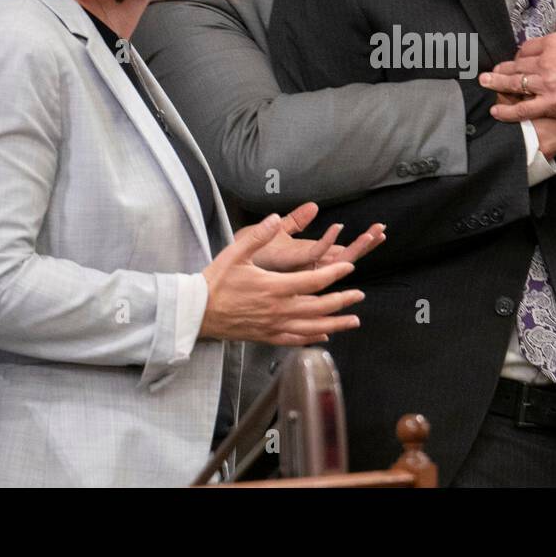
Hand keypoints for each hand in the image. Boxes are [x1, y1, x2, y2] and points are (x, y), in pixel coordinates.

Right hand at [200, 213, 366, 345]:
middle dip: (342, 301)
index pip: (314, 281)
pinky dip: (312, 339)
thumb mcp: (236, 253)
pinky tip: (324, 338)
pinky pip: (295, 340)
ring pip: (312, 327)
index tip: (350, 268)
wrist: (196, 312)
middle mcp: (279, 310)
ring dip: (336, 323)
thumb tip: (277, 216)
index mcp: (275, 287)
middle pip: (319, 307)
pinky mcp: (266, 337)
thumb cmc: (216, 282)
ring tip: (354, 321)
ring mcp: (274, 326)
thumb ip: (259, 235)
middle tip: (359, 295)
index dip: (335, 274)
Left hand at [251, 202, 385, 271]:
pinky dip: (327, 241)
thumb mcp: (277, 233)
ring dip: (355, 244)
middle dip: (364, 244)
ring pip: (336, 259)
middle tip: (381, 231)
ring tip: (371, 232)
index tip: (378, 231)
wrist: (228, 263)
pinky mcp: (290, 262)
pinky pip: (314, 254)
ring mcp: (301, 266)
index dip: (361, 243)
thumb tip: (314, 205)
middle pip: (345, 257)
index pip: (341, 252)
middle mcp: (309, 266)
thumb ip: (296, 220)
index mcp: (308, 259)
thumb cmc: (249, 254)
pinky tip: (337, 229)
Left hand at [478, 22, 555, 123]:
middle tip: (492, 72)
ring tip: (484, 82)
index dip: (520, 55)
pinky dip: (508, 111)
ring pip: (515, 82)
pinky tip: (496, 112)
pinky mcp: (553, 103)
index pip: (528, 47)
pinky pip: (524, 108)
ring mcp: (549, 82)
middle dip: (504, 68)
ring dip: (496, 83)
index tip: (516, 60)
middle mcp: (549, 60)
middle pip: (518, 64)